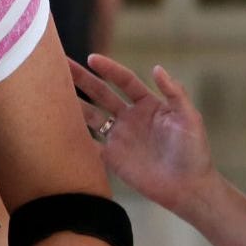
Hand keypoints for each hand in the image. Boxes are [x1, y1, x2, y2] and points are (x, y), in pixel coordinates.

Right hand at [71, 55, 216, 212]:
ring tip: (51, 93)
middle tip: (61, 65)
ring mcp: (119, 136)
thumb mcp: (189, 118)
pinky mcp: (112, 157)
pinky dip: (74, 135)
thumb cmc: (193, 151)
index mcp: (148, 105)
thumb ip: (175, 93)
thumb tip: (157, 68)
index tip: (91, 58)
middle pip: (101, 94)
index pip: (124, 81)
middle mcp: (130, 117)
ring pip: (91, 115)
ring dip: (73, 104)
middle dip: (82, 79)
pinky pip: (89, 143)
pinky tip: (58, 126)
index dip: (108, 69)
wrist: (188, 187)